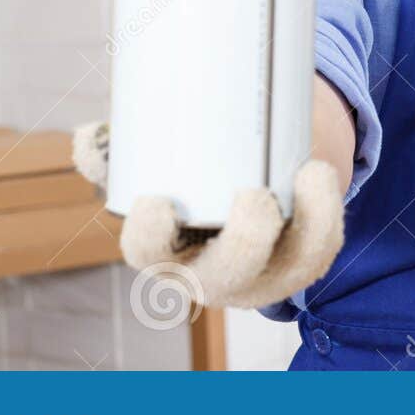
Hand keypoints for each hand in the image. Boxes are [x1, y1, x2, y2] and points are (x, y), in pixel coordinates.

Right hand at [72, 121, 344, 308]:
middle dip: (244, 242)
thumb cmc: (193, 174)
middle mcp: (213, 272)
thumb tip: (87, 140)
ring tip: (311, 171)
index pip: (149, 254)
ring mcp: (263, 272)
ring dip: (307, 224)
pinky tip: (320, 176)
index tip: (160, 202)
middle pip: (227, 275)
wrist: (252, 178)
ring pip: (291, 268)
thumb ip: (120, 148)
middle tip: (254, 196)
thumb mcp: (158, 160)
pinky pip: (320, 248)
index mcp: (166, 250)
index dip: (152, 238)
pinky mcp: (302, 259)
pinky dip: (327, 214)